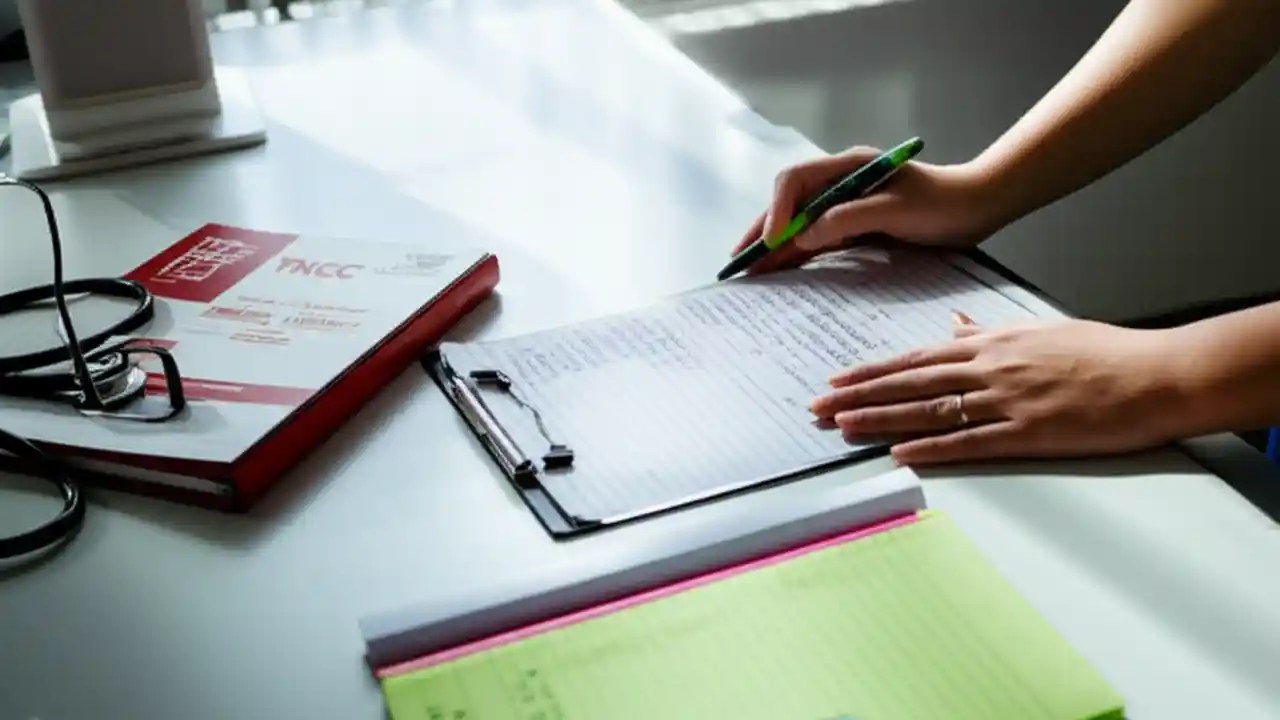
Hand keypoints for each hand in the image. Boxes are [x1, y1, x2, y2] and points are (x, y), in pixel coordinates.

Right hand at [731, 146, 1001, 273]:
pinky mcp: (853, 224)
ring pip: (798, 223)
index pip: (796, 181)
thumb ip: (847, 219)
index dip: (777, 209)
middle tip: (740, 260)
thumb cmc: (943, 204)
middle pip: (788, 203)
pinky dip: (795, 254)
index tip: (773, 239)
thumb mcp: (896, 210)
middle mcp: (841, 182)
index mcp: (848, 166)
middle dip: (763, 230)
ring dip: (774, 245)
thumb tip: (802, 235)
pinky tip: (779, 270)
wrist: (977, 208)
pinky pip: (815, 239)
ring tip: (750, 271)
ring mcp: (845, 203)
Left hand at [809, 315, 1189, 464]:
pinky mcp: (1028, 432)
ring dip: (880, 418)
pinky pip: (970, 441)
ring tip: (840, 426)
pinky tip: (899, 452)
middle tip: (816, 406)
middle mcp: (989, 369)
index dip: (872, 371)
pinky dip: (931, 447)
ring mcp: (1006, 400)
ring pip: (928, 409)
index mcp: (990, 345)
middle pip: (909, 382)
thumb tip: (955, 323)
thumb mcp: (1039, 330)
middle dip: (858, 395)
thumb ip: (990, 332)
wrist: (1155, 374)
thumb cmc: (1102, 352)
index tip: (836, 379)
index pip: (915, 357)